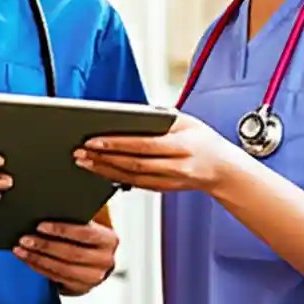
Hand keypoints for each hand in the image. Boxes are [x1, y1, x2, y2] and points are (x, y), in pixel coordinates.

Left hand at [14, 221, 118, 295]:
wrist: (94, 257)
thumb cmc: (84, 233)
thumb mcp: (86, 222)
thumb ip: (74, 216)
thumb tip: (44, 207)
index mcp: (109, 240)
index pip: (85, 233)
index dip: (62, 230)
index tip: (40, 225)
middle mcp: (105, 261)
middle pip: (72, 254)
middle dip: (45, 246)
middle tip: (24, 238)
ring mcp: (94, 278)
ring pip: (62, 269)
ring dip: (37, 259)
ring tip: (20, 249)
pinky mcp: (81, 288)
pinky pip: (56, 278)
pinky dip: (38, 268)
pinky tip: (26, 259)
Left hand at [73, 112, 233, 191]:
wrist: (224, 170)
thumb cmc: (205, 141)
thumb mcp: (188, 121)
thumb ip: (161, 117)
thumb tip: (130, 114)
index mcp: (182, 146)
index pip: (143, 145)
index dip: (116, 144)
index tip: (93, 140)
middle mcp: (175, 166)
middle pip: (132, 163)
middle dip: (103, 158)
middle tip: (79, 151)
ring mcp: (169, 181)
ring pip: (130, 177)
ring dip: (103, 170)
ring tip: (82, 161)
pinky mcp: (162, 189)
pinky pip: (135, 184)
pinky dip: (115, 178)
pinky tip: (99, 171)